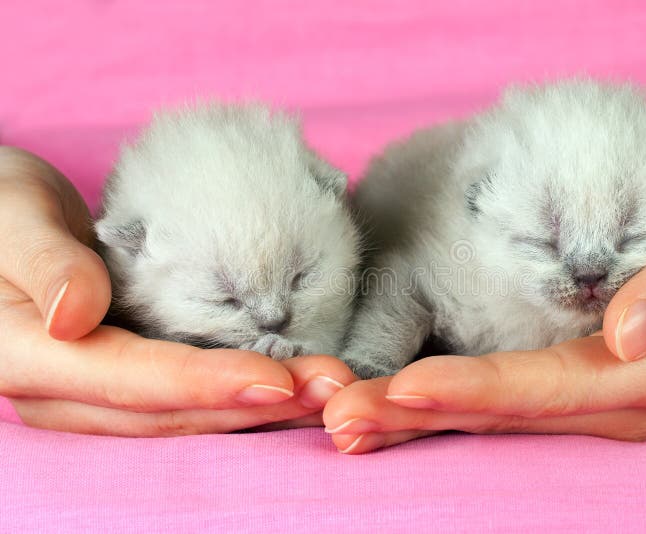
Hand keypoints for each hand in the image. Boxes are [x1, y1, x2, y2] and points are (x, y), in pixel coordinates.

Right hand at [0, 147, 355, 435]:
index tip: (279, 380)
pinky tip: (291, 375)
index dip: (206, 384)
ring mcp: (95, 386)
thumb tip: (76, 318)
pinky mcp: (123, 368)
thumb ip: (41, 263)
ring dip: (258, 403)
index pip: (132, 379)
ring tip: (327, 386)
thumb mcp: (6, 217)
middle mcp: (64, 390)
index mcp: (29, 358)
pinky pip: (184, 388)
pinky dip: (237, 384)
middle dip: (254, 405)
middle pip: (169, 410)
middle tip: (331, 388)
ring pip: (183, 409)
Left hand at [324, 168, 645, 452]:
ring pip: (495, 418)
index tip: (400, 387)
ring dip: (416, 420)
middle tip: (337, 418)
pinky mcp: (578, 385)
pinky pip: (504, 400)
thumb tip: (629, 333)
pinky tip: (391, 398)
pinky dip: (444, 402)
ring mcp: (595, 402)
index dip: (476, 391)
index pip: (549, 389)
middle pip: (505, 416)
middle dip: (418, 418)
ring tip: (341, 418)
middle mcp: (617, 404)